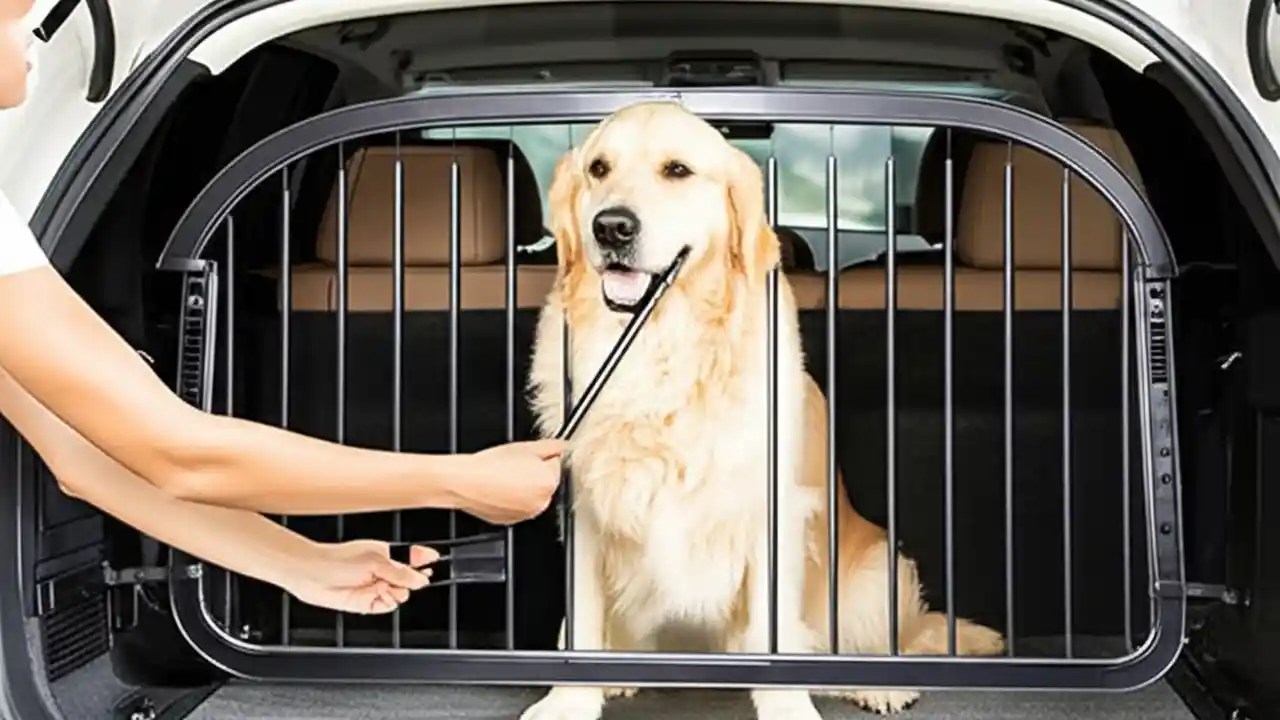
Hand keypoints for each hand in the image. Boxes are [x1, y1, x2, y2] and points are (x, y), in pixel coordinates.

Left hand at [278, 540, 437, 614]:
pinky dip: (385, 603)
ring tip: (381, 586)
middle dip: (409, 581)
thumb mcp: (375, 561)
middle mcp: (383, 571)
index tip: (434, 560)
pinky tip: (377, 595)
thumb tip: (420, 579)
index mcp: (386, 554)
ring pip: (400, 595)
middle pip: (410, 580)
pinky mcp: (367, 603)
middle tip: (401, 578)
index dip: (425, 560)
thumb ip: (401, 572)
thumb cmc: (336, 561)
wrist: (311, 576)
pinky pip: (386, 606)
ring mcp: (375, 587)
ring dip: (395, 593)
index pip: (413, 558)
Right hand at [455, 439, 566, 524]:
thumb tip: (562, 446)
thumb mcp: (525, 447)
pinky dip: (513, 499)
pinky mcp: (511, 520)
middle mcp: (541, 503)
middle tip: (515, 464)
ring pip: (532, 495)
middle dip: (535, 473)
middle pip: (545, 482)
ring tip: (505, 476)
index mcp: (548, 483)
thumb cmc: (490, 466)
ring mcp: (526, 514)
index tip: (530, 455)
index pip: (556, 464)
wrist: (465, 482)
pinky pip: (519, 506)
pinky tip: (500, 488)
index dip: (542, 456)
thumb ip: (551, 446)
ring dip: (525, 487)